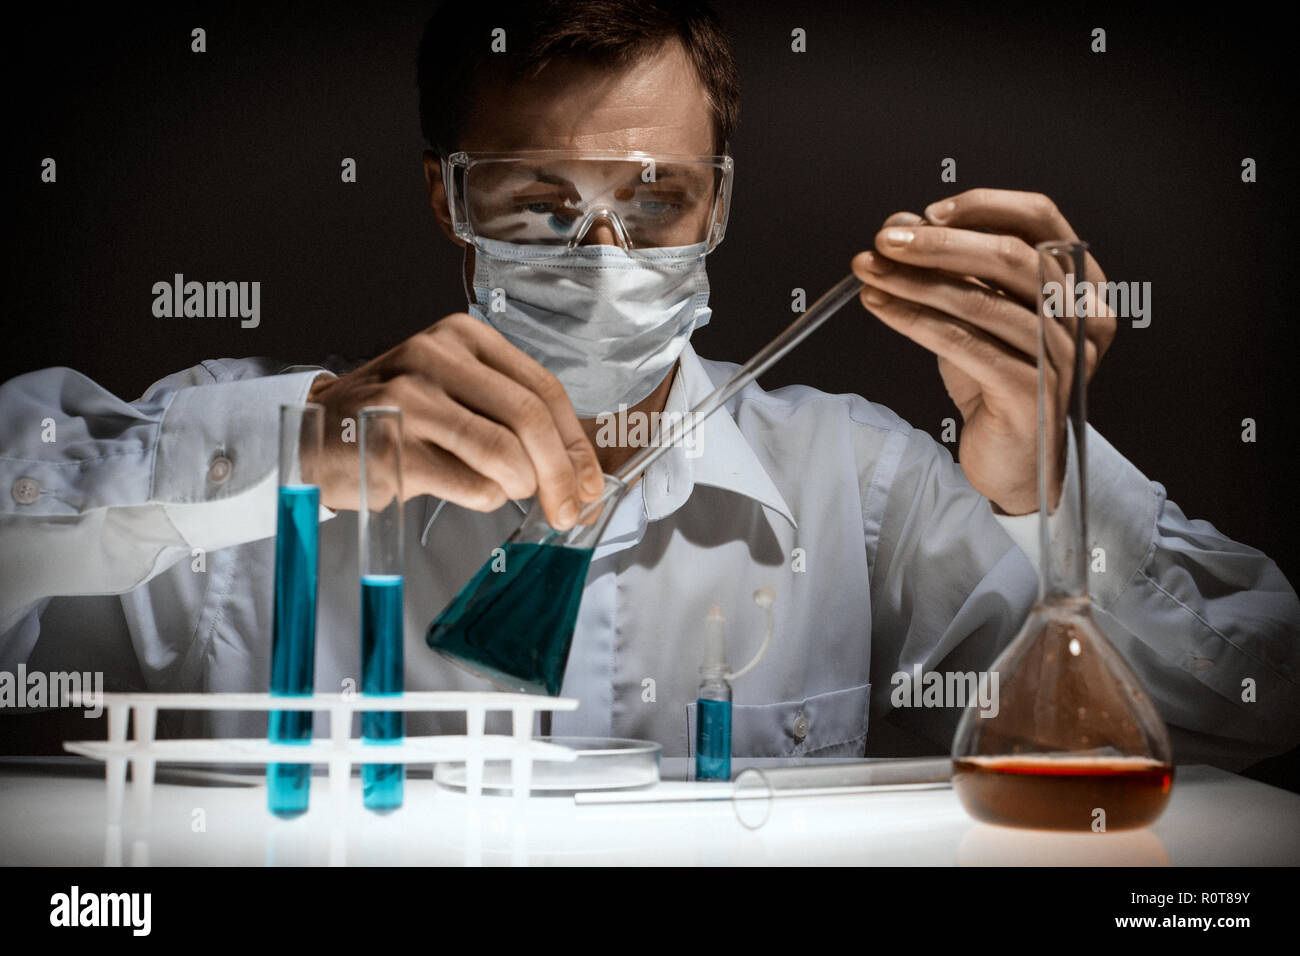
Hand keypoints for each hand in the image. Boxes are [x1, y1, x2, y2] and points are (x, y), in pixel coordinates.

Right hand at [305, 313, 604, 527]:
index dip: (576, 443)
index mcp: (462, 338)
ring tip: (516, 492)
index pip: (543, 389)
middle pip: (528, 418)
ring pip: (502, 450)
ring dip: (523, 484)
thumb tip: (580, 472)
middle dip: (561, 473)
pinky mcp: (388, 445)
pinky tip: (473, 492)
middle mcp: (434, 357)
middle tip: (569, 508)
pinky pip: (467, 482)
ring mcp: (407, 399)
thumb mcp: (455, 393)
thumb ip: (513, 418)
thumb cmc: (398, 418)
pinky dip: (485, 498)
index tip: (590, 482)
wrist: (317, 435)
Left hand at [851, 189, 1116, 514]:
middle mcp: (1080, 317)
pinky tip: (882, 307)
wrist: (1011, 459)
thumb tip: (903, 223)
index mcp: (1079, 284)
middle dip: (939, 243)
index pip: (1040, 220)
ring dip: (915, 282)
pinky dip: (915, 321)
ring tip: (870, 272)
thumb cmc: (997, 382)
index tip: (929, 211)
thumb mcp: (974, 315)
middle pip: (1011, 257)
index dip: (985, 206)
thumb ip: (949, 267)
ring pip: (982, 302)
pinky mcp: (1030, 392)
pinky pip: (964, 344)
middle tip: (886, 240)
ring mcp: (1061, 357)